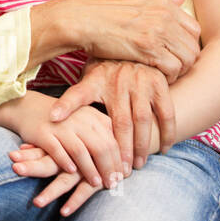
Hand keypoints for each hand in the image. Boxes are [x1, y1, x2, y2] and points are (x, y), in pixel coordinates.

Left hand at [7, 144, 109, 216]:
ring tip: (36, 203)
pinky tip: (63, 211)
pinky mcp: (100, 178)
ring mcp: (87, 166)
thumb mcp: (70, 134)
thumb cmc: (90, 138)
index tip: (11, 155)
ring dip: (51, 191)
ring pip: (66, 179)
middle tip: (15, 168)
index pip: (43, 148)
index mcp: (65, 142)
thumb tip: (22, 146)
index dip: (28, 152)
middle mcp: (74, 154)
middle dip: (32, 167)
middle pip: (50, 161)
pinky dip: (75, 201)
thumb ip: (47, 143)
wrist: (119, 140)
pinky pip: (86, 191)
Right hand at [12, 95, 123, 195]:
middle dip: (108, 168)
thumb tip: (125, 162)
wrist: (29, 107)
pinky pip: (58, 150)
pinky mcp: (43, 133)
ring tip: (96, 183)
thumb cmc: (64, 120)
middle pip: (100, 146)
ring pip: (81, 151)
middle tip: (113, 184)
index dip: (120, 160)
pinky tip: (72, 172)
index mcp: (93, 116)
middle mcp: (78, 118)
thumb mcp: (87, 121)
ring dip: (90, 170)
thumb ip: (104, 136)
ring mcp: (61, 125)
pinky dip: (66, 162)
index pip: (112, 140)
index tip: (124, 176)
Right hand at [37, 0, 199, 81]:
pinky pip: (173, 68)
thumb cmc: (99, 10)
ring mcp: (157, 31)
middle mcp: (164, 15)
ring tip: (165, 74)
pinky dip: (169, 76)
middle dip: (186, 60)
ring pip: (187, 58)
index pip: (193, 28)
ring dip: (179, 70)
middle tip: (172, 68)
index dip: (187, 44)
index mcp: (161, 2)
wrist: (78, 19)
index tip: (175, 53)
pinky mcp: (148, 49)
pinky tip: (156, 77)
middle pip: (193, 45)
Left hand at [51, 59, 174, 171]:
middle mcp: (118, 82)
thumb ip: (74, 98)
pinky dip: (167, 133)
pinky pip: (166, 114)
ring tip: (137, 165)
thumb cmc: (107, 70)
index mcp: (95, 80)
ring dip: (141, 146)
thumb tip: (52, 117)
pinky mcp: (159, 85)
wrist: (136, 49)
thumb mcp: (87, 77)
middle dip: (120, 149)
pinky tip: (164, 149)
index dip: (65, 105)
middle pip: (119, 122)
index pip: (76, 94)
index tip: (53, 119)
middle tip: (118, 172)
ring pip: (143, 121)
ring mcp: (141, 84)